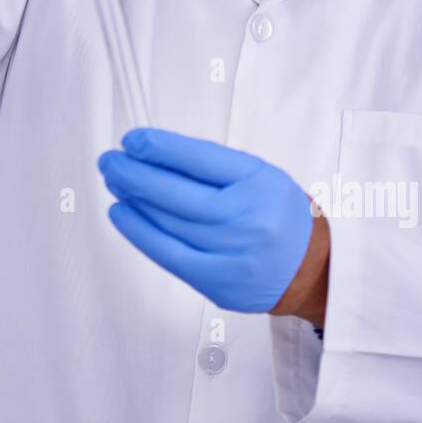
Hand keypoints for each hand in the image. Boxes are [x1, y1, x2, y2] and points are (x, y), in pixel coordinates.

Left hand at [98, 128, 328, 319]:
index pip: (199, 159)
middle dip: (135, 173)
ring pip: (168, 221)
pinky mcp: (218, 282)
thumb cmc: (276, 214)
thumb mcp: (257, 175)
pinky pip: (168, 253)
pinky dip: (139, 232)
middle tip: (110, 160)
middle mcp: (247, 217)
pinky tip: (121, 213)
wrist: (312, 268)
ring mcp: (232, 253)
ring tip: (114, 181)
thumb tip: (151, 153)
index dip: (159, 147)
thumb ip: (210, 166)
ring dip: (133, 198)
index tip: (131, 140)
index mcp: (259, 181)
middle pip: (177, 192)